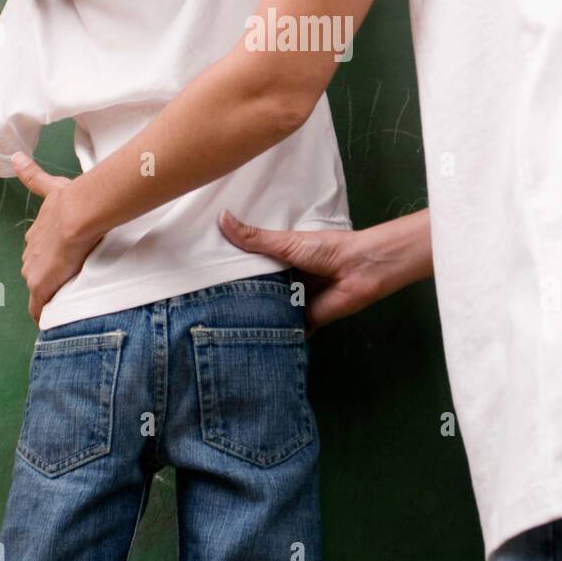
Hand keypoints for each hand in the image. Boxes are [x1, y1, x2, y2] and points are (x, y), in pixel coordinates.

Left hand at [13, 154, 99, 323]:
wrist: (78, 213)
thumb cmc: (71, 200)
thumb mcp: (51, 186)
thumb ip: (32, 175)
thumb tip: (15, 157)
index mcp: (35, 233)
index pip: (36, 249)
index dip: (46, 255)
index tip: (56, 260)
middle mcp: (31, 253)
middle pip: (34, 268)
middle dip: (46, 275)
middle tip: (63, 280)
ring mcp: (35, 271)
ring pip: (38, 286)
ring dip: (47, 292)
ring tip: (60, 298)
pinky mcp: (42, 286)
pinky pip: (39, 306)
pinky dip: (42, 312)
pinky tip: (46, 321)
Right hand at [218, 211, 387, 333]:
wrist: (360, 271)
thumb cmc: (326, 250)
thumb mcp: (286, 242)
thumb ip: (255, 238)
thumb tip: (221, 217)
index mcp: (279, 260)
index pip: (249, 267)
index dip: (229, 271)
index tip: (201, 275)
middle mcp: (284, 282)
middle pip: (255, 292)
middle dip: (236, 298)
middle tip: (203, 305)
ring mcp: (292, 303)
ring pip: (266, 313)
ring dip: (251, 318)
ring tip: (216, 326)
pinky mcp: (302, 323)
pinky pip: (282, 332)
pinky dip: (271, 336)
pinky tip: (245, 343)